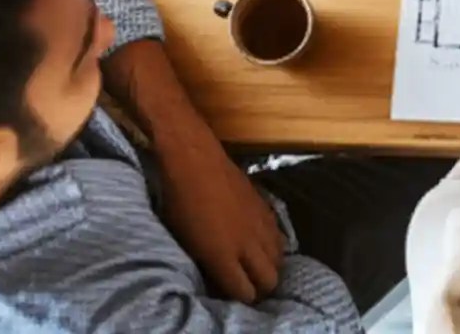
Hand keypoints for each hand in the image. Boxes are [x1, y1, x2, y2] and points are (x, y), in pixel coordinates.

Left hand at [156, 129, 285, 302]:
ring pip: (279, 258)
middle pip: (269, 278)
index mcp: (223, 256)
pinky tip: (263, 243)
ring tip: (258, 266)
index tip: (234, 295)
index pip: (245, 291)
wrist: (195, 161)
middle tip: (250, 284)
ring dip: (270, 266)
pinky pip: (279, 236)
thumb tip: (215, 274)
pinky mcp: (266, 207)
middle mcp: (247, 245)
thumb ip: (206, 262)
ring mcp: (260, 225)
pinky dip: (274, 245)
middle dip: (262, 287)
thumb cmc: (180, 202)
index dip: (242, 297)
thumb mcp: (185, 240)